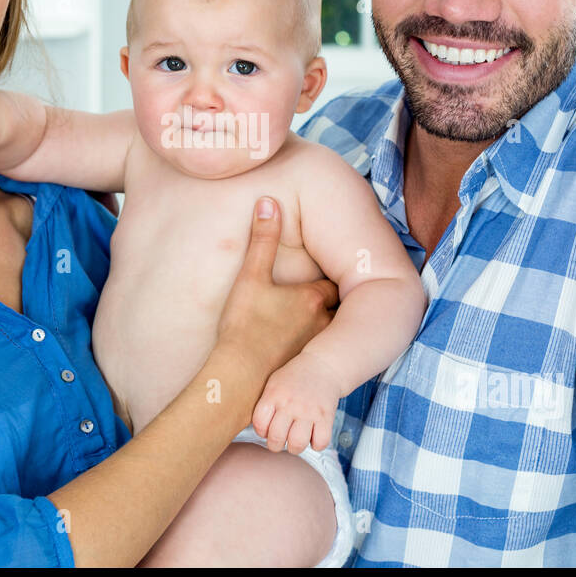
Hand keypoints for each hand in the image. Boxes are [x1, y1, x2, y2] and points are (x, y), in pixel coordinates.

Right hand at [212, 197, 338, 394]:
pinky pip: (318, 353)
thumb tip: (268, 202)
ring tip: (310, 322)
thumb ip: (262, 240)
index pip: (330, 282)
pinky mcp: (306, 367)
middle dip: (330, 301)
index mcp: (311, 297)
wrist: (240, 374)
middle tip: (320, 297)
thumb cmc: (244, 325)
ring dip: (325, 325)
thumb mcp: (250, 277)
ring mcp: (316, 346)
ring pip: (330, 330)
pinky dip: (315, 348)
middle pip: (335, 306)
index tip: (323, 274)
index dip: (326, 278)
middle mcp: (321, 321)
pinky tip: (299, 349)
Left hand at [252, 349, 346, 453]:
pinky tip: (314, 435)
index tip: (267, 428)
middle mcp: (290, 403)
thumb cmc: (294, 377)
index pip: (259, 424)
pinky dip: (317, 444)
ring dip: (295, 447)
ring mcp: (309, 411)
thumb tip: (258, 428)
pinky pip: (320, 443)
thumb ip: (265, 403)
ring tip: (296, 439)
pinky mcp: (326, 416)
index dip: (261, 431)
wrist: (323, 365)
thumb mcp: (273, 382)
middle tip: (281, 439)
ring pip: (297, 444)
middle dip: (276, 445)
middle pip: (276, 438)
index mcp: (274, 394)